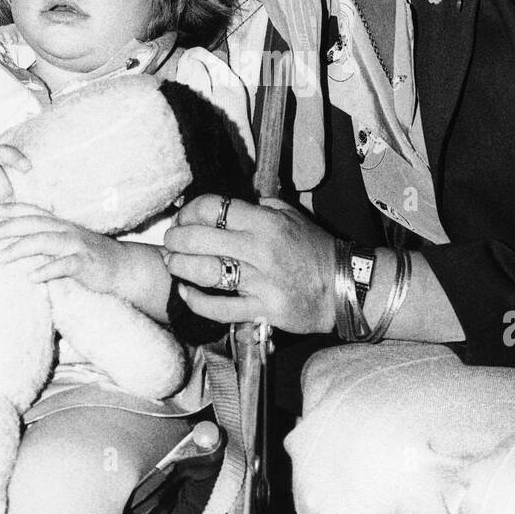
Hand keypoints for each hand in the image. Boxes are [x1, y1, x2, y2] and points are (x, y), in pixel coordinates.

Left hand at [0, 202, 126, 294]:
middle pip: (35, 224)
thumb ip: (49, 240)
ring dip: (20, 248)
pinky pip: (63, 265)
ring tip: (1, 258)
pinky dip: (46, 270)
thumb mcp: (69, 244)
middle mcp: (68, 231)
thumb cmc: (92, 258)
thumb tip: (21, 243)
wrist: (124, 268)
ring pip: (45, 241)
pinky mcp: (85, 264)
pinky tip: (31, 277)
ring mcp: (77, 246)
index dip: (15, 208)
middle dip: (9, 226)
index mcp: (63, 226)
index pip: (36, 212)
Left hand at [162, 195, 337, 334]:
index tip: (184, 217)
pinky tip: (185, 292)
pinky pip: (219, 307)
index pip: (213, 207)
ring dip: (179, 266)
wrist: (344, 286)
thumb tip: (228, 204)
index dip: (189, 210)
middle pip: (199, 238)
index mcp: (265, 221)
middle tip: (170, 241)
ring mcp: (259, 281)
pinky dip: (196, 301)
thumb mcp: (291, 215)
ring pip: (204, 271)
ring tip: (171, 263)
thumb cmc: (314, 249)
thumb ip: (260, 206)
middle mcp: (259, 249)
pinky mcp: (261, 309)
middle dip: (175, 238)